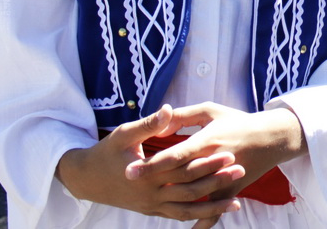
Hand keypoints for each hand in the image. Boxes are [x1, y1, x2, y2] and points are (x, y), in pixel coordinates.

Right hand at [55, 105, 243, 223]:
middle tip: (240, 170)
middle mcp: (150, 194)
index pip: (182, 167)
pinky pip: (178, 216)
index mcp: (146, 173)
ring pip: (187, 209)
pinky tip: (215, 211)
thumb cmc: (105, 152)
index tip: (229, 153)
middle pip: (190, 189)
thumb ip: (148, 124)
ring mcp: (151, 206)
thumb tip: (168, 109)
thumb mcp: (123, 134)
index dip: (206, 161)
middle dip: (216, 181)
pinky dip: (198, 216)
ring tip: (237, 202)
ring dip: (212, 205)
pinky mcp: (151, 211)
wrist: (85, 180)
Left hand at [127, 103, 306, 226]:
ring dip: (170, 202)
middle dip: (152, 180)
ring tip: (148, 205)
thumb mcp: (211, 111)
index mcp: (208, 141)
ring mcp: (222, 181)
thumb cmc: (237, 121)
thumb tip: (161, 123)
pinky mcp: (230, 192)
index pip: (175, 155)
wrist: (271, 137)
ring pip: (193, 196)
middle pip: (178, 176)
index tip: (130, 169)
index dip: (152, 163)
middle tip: (127, 183)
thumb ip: (184, 117)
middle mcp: (213, 162)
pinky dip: (202, 223)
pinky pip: (214, 212)